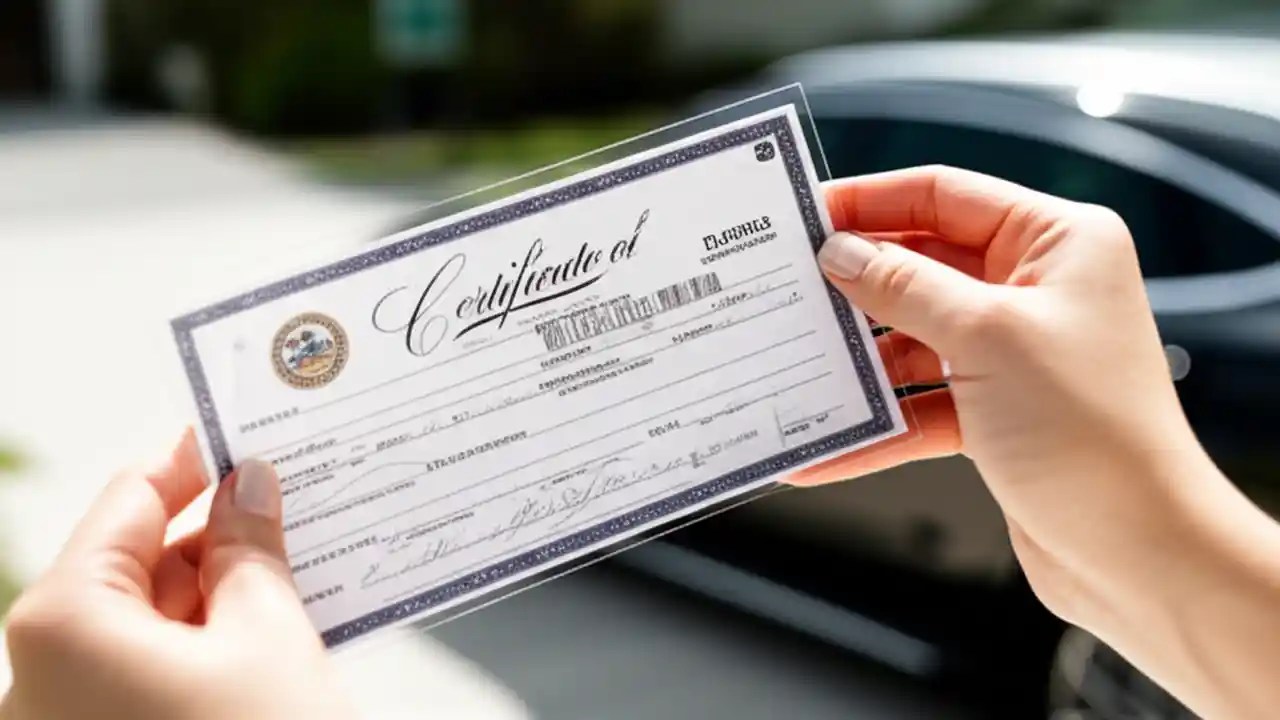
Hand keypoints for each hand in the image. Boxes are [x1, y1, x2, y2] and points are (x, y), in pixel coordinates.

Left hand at [0, 431, 355, 719]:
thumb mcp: (269, 636)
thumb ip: (252, 548)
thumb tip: (249, 487)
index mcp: (62, 624)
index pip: (130, 500)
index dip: (196, 463)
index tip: (247, 437)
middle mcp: (37, 675)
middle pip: (133, 567)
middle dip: (217, 539)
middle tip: (295, 509)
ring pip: (144, 627)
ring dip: (218, 598)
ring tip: (298, 575)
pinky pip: (145, 678)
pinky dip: (203, 651)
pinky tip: (270, 635)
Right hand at [792, 166, 1279, 719]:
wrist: (1139, 550)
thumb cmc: (1092, 430)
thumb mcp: (985, 338)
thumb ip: (905, 288)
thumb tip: (840, 254)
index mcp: (1057, 243)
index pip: (944, 196)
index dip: (870, 202)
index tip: (805, 215)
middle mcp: (1037, 290)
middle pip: (921, 266)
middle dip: (854, 285)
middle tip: (786, 291)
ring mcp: (1014, 354)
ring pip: (912, 339)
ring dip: (858, 362)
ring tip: (795, 367)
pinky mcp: (996, 414)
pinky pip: (920, 405)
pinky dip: (876, 426)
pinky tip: (825, 447)